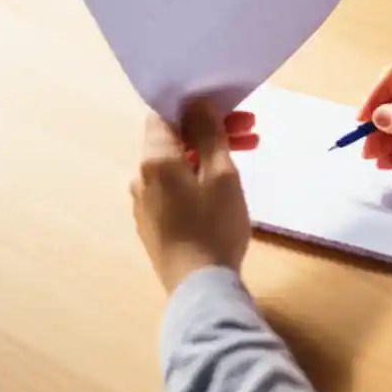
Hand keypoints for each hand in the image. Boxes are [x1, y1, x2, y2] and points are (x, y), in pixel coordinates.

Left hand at [130, 102, 255, 291]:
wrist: (199, 287)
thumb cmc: (213, 226)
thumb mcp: (221, 174)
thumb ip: (208, 134)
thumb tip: (197, 104)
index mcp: (154, 159)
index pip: (164, 114)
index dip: (194, 106)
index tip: (228, 109)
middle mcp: (141, 176)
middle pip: (172, 139)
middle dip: (209, 130)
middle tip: (250, 130)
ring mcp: (144, 202)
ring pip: (176, 164)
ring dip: (207, 153)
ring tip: (246, 154)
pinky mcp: (153, 222)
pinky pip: (173, 186)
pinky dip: (197, 176)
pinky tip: (223, 185)